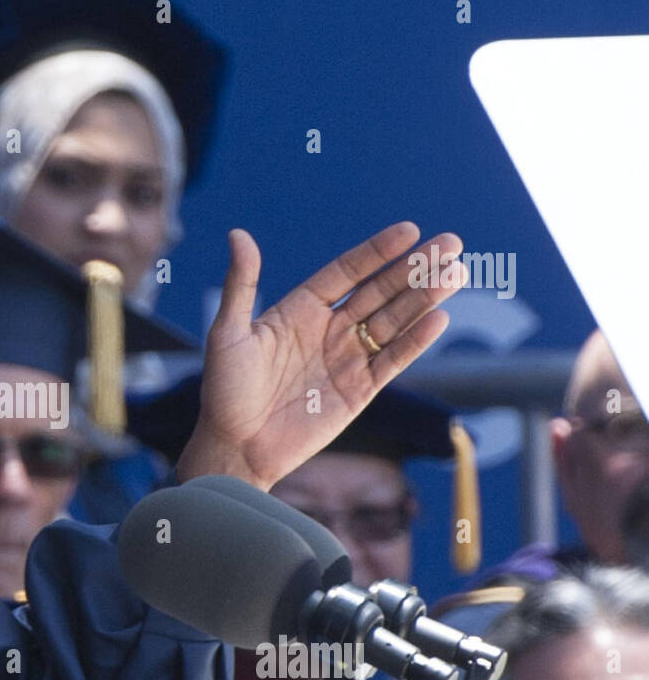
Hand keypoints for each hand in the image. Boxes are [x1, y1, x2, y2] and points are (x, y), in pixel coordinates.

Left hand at [176, 223, 466, 490]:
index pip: (347, 272)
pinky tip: (439, 318)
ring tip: (456, 273)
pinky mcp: (359, 391)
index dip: (377, 252)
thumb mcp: (228, 334)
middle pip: (380, 292)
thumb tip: (238, 234)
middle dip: (415, 269)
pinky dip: (416, 341)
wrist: (235, 447)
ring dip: (425, 299)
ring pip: (394, 322)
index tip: (409, 231)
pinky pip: (392, 361)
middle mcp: (328, 330)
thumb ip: (240, 285)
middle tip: (451, 244)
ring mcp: (346, 359)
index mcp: (300, 310)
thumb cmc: (223, 390)